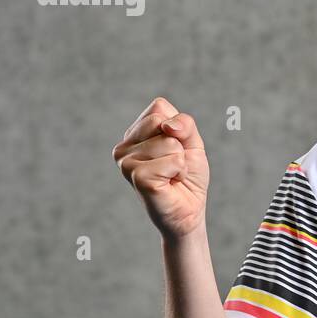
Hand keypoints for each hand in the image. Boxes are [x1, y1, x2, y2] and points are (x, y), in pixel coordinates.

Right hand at [112, 96, 209, 240]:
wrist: (188, 210)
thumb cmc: (187, 176)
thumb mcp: (192, 143)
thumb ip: (185, 125)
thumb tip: (168, 126)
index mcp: (134, 133)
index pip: (159, 107)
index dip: (178, 127)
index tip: (176, 149)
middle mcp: (124, 146)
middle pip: (161, 121)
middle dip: (179, 144)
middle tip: (174, 165)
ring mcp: (126, 162)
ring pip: (169, 142)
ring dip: (180, 161)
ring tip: (171, 175)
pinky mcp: (136, 177)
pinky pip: (171, 161)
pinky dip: (179, 171)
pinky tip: (169, 183)